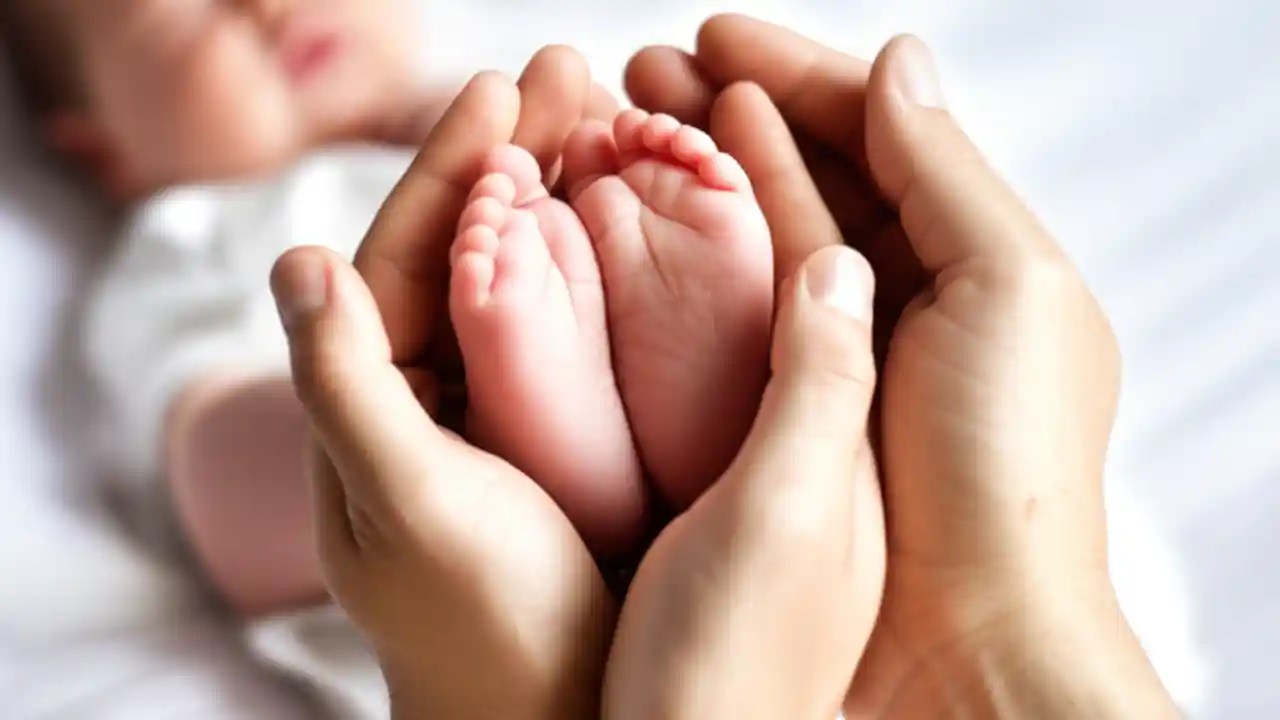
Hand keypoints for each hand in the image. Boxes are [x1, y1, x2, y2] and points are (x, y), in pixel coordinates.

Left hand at [271, 47, 614, 719]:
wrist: (564, 717)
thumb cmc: (483, 630)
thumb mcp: (411, 504)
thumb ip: (346, 387)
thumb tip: (297, 258)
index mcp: (371, 406)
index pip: (397, 258)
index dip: (448, 166)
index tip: (500, 87)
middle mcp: (430, 397)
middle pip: (466, 249)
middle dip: (515, 157)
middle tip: (576, 73)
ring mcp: (502, 412)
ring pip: (525, 279)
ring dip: (564, 194)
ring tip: (616, 119)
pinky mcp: (568, 433)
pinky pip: (576, 330)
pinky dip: (604, 266)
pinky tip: (645, 220)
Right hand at [627, 16, 1177, 716]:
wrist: (967, 632)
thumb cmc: (1008, 469)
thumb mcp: (1009, 285)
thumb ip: (945, 168)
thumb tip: (901, 60)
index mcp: (975, 257)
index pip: (878, 132)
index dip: (798, 75)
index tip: (716, 36)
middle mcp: (906, 296)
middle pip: (811, 171)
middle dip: (731, 109)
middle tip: (646, 67)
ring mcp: (840, 351)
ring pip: (765, 230)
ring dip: (703, 166)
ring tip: (628, 115)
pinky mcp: (786, 407)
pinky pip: (739, 309)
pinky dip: (698, 251)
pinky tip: (647, 207)